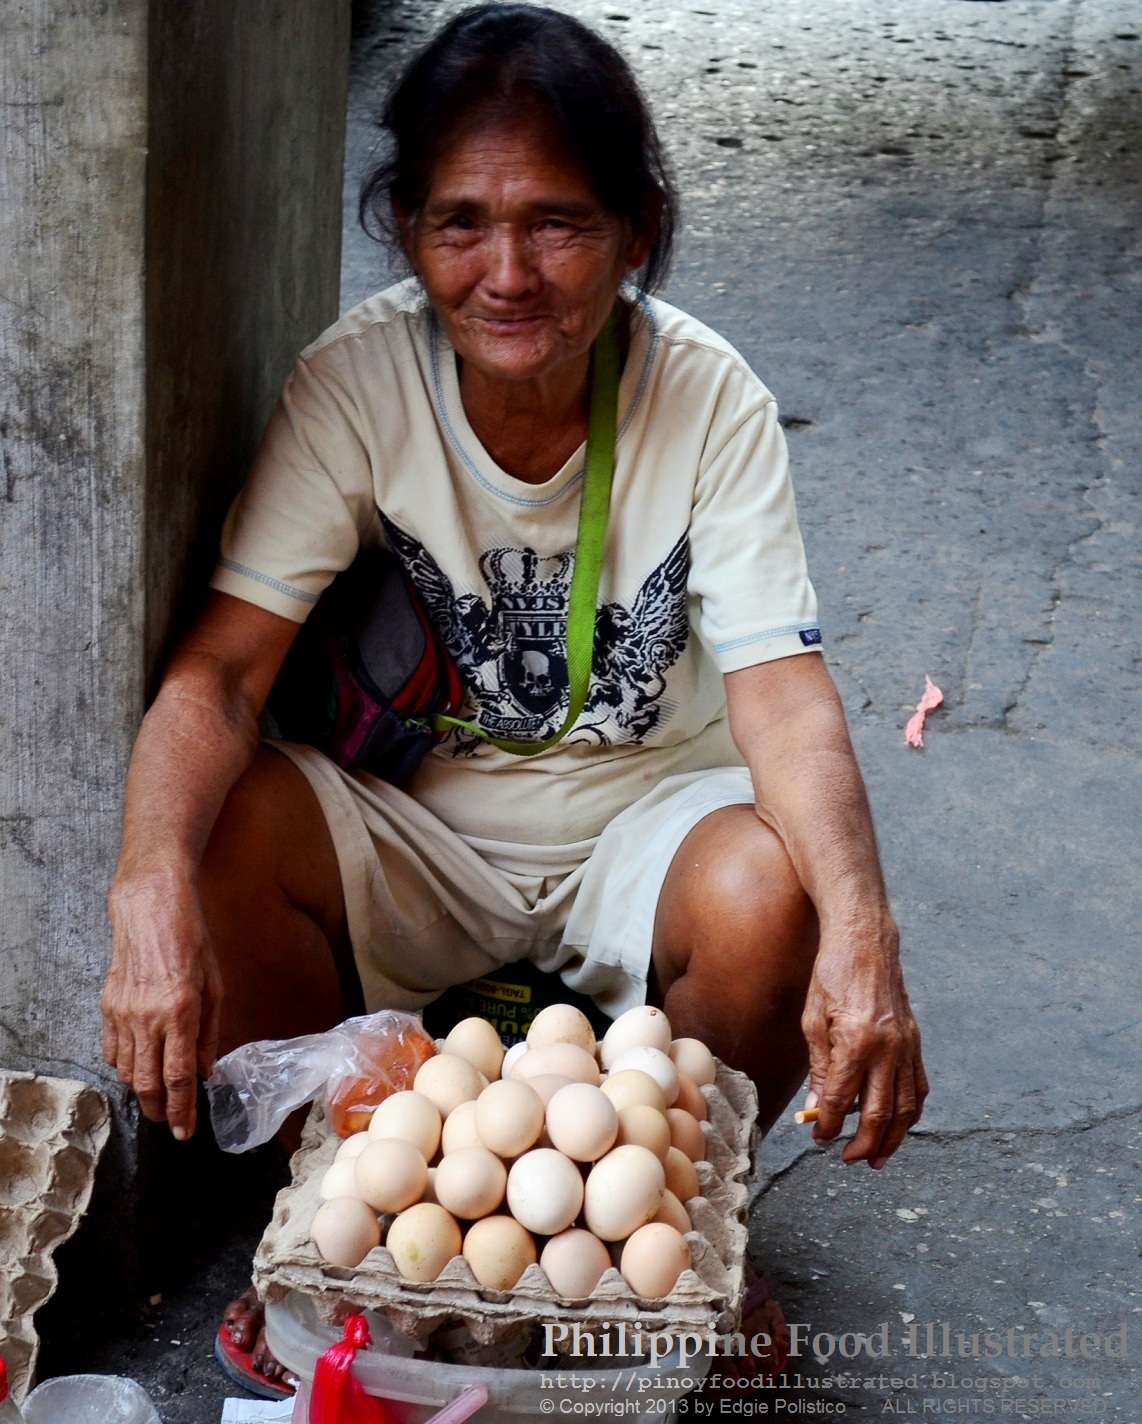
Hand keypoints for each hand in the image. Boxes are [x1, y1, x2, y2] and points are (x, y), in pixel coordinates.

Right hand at [102, 868, 223, 1138]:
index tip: (185, 1132)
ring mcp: (123, 1014)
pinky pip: (112, 1050)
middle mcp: (148, 1018)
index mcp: (180, 1012)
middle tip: (170, 1123)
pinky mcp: (107, 1007)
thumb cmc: (191, 941)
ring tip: (158, 1096)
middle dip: (159, 1110)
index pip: (178, 1077)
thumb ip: (210, 1033)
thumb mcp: (215, 985)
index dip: (182, 1110)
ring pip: (127, 1071)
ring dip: (142, 1089)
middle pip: (148, 1083)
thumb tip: (207, 1073)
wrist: (150, 909)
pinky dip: (124, 1066)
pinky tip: (138, 1067)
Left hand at [801, 914, 927, 1166]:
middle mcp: (887, 1049)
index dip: (828, 1125)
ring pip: (905, 1108)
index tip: (818, 1137)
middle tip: (848, 1158)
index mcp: (855, 1042)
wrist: (866, 942)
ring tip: (877, 1157)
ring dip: (893, 1139)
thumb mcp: (813, 1019)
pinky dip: (910, 1113)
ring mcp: (906, 1047)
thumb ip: (818, 1067)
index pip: (841, 1099)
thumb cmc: (832, 976)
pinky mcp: (916, 1042)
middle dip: (863, 1143)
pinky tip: (898, 1125)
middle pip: (879, 1113)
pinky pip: (918, 1087)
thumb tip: (817, 1107)